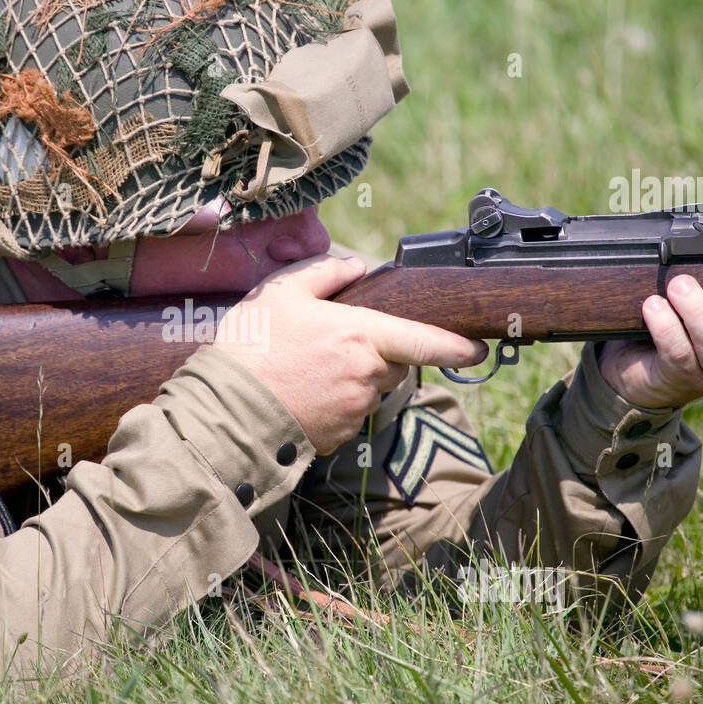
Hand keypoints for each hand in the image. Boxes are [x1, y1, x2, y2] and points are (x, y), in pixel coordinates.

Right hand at [214, 255, 487, 452]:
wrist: (224, 408)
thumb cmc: (251, 346)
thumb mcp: (281, 293)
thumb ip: (324, 274)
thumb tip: (356, 267)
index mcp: (360, 335)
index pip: (424, 341)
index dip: (456, 347)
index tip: (478, 349)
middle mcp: (366, 376)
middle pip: (393, 364)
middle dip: (376, 354)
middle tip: (332, 344)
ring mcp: (353, 410)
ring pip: (370, 390)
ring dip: (353, 378)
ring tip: (306, 368)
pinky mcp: (338, 436)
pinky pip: (348, 414)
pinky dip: (333, 403)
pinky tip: (301, 392)